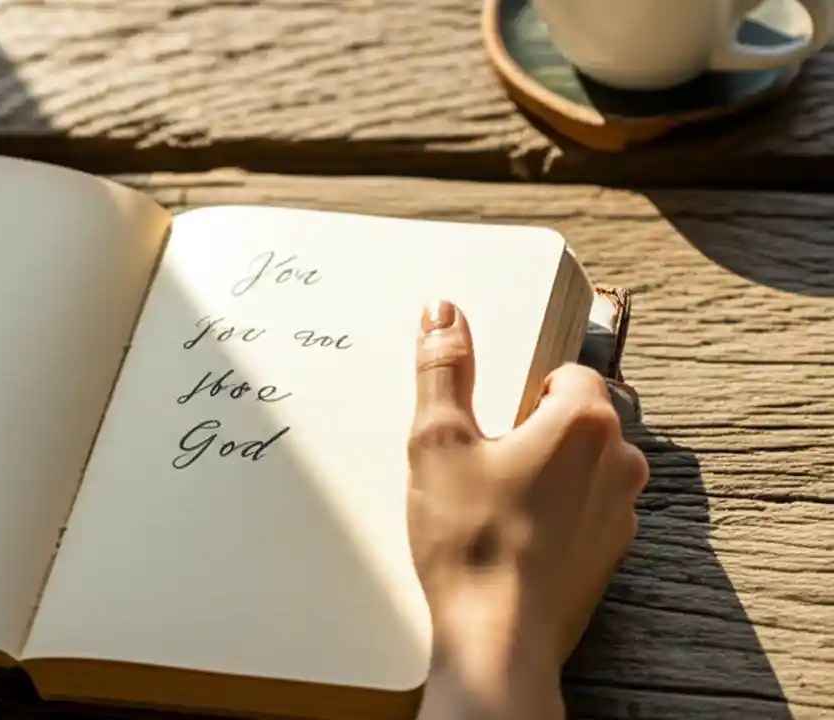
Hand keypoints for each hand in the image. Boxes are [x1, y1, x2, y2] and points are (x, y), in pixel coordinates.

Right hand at [408, 300, 647, 719]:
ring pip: (581, 467)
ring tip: (489, 501)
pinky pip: (582, 511)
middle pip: (576, 419)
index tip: (487, 419)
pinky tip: (506, 534)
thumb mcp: (438, 442)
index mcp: (586, 422)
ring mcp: (621, 513)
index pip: (567, 373)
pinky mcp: (610, 554)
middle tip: (480, 461)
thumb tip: (443, 314)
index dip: (521, 390)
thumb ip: (443, 368)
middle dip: (530, 430)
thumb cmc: (470, 541)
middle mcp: (620, 463)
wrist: (496, 638)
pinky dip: (551, 513)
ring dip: (543, 472)